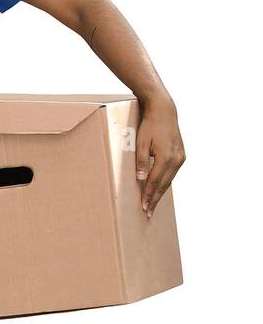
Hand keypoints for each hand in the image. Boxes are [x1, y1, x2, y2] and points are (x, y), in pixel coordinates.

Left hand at [135, 97, 185, 217]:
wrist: (164, 110)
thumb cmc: (150, 125)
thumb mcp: (141, 142)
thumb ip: (141, 161)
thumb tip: (141, 179)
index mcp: (166, 157)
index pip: (155, 182)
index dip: (149, 195)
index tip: (144, 207)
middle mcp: (176, 159)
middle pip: (164, 184)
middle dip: (155, 199)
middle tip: (148, 213)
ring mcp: (181, 157)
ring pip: (169, 180)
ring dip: (161, 192)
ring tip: (152, 204)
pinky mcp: (181, 155)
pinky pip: (172, 173)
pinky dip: (166, 182)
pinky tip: (160, 189)